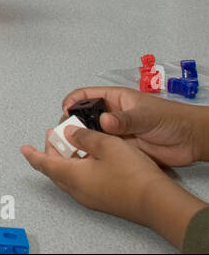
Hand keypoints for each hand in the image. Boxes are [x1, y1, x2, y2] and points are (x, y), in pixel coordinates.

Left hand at [20, 124, 175, 230]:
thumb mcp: (106, 144)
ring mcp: (91, 198)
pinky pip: (82, 183)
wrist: (157, 202)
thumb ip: (85, 137)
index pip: (44, 164)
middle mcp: (77, 190)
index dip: (33, 154)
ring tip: (73, 144)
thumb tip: (69, 133)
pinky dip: (78, 169)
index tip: (24, 148)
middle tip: (53, 137)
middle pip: (55, 170)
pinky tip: (90, 159)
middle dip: (51, 152)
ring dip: (66, 160)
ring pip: (69, 177)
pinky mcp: (103, 201)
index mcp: (72, 175)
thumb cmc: (133, 174)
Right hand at [60, 86, 207, 166]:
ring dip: (82, 140)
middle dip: (73, 123)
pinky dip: (93, 153)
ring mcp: (116, 133)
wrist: (190, 140)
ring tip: (73, 148)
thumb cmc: (171, 119)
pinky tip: (87, 158)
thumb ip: (125, 119)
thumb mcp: (146, 115)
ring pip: (91, 135)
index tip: (65, 113)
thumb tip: (105, 121)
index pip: (86, 96)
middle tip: (65, 134)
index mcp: (115, 99)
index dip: (72, 102)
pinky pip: (102, 150)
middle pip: (84, 117)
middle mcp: (112, 115)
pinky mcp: (121, 148)